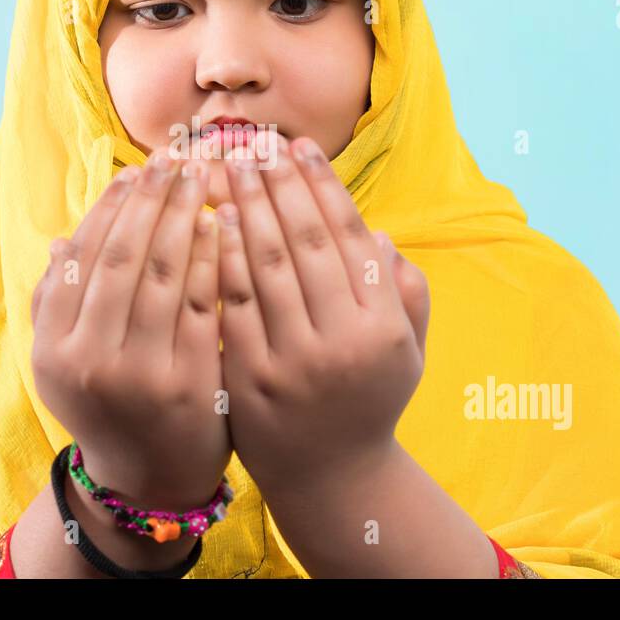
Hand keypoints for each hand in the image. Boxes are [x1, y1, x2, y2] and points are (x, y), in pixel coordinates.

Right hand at [30, 149, 230, 510]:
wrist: (149, 479)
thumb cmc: (109, 403)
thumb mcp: (65, 361)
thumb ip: (58, 303)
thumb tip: (61, 238)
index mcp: (53, 348)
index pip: (84, 256)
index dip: (112, 206)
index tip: (139, 167)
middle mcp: (88, 361)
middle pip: (124, 256)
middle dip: (153, 198)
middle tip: (178, 157)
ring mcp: (139, 375)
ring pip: (164, 274)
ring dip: (185, 216)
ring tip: (204, 178)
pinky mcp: (189, 385)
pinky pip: (202, 304)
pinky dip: (213, 258)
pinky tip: (227, 224)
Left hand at [215, 131, 429, 493]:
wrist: (331, 475)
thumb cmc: (370, 397)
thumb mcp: (408, 348)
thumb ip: (405, 289)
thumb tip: (374, 231)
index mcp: (385, 326)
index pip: (349, 237)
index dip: (322, 185)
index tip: (297, 147)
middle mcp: (343, 342)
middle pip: (305, 242)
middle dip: (277, 184)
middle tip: (254, 144)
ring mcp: (292, 364)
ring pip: (265, 267)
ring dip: (245, 209)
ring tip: (228, 168)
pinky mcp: (247, 380)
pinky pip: (230, 305)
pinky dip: (219, 257)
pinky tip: (211, 222)